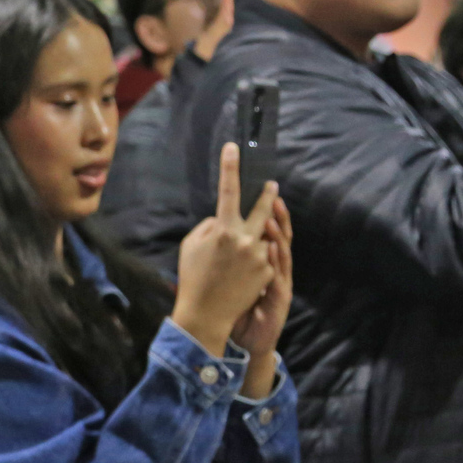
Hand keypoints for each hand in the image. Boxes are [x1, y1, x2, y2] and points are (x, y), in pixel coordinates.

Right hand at [172, 144, 276, 358]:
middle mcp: (245, 240)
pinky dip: (255, 260)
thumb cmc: (193, 278)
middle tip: (272, 186)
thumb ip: (209, 226)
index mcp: (223, 230)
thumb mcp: (190, 245)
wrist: (207, 314)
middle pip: (263, 209)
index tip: (234, 148)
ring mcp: (260, 256)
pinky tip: (242, 275)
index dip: (230, 167)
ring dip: (257, 237)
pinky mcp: (269, 272)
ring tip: (241, 252)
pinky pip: (265, 257)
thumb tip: (222, 218)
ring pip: (264, 235)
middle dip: (267, 195)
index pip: (228, 191)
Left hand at [231, 200, 293, 398]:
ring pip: (282, 255)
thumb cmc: (237, 307)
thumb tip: (217, 229)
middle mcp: (273, 268)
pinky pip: (279, 276)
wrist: (246, 340)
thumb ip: (227, 255)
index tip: (263, 193)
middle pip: (280, 237)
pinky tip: (270, 248)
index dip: (266, 213)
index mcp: (261, 261)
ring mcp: (278, 282)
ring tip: (270, 219)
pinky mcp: (279, 297)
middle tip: (274, 197)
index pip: (265, 232)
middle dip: (278, 217)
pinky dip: (275, 260)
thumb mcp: (231, 277)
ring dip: (277, 235)